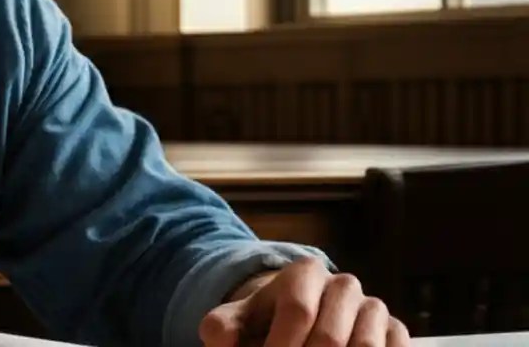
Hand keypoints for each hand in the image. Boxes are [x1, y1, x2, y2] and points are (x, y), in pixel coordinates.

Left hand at [199, 257, 409, 346]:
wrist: (298, 318)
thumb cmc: (265, 321)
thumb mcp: (236, 319)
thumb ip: (222, 328)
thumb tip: (218, 337)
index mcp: (304, 273)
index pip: (297, 310)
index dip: (281, 345)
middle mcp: (344, 285)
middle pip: (331, 337)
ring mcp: (373, 309)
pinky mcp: (395, 332)